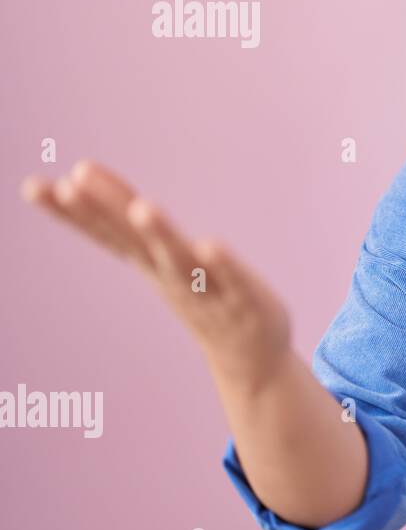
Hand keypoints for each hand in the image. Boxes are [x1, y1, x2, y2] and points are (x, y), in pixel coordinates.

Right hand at [20, 159, 291, 391]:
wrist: (247, 359)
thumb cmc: (198, 293)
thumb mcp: (157, 252)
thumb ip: (124, 214)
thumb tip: (79, 170)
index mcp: (148, 263)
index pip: (105, 233)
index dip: (71, 212)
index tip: (34, 187)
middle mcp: (170, 275)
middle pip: (134, 241)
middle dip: (105, 212)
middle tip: (72, 183)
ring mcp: (208, 290)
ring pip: (180, 261)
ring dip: (161, 235)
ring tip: (142, 207)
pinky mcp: (247, 302)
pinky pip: (234, 281)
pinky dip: (223, 265)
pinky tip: (212, 245)